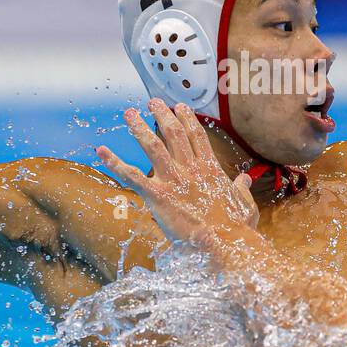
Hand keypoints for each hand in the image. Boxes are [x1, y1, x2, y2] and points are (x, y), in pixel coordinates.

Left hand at [96, 99, 258, 246]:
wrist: (226, 244)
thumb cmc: (237, 230)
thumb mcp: (244, 205)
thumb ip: (241, 189)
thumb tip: (244, 180)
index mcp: (210, 169)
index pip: (197, 137)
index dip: (187, 119)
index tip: (180, 107)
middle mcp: (191, 169)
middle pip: (174, 134)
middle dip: (162, 115)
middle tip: (153, 102)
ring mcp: (173, 180)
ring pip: (153, 146)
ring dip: (139, 127)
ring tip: (129, 113)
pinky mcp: (158, 195)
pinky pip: (131, 175)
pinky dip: (114, 162)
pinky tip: (101, 151)